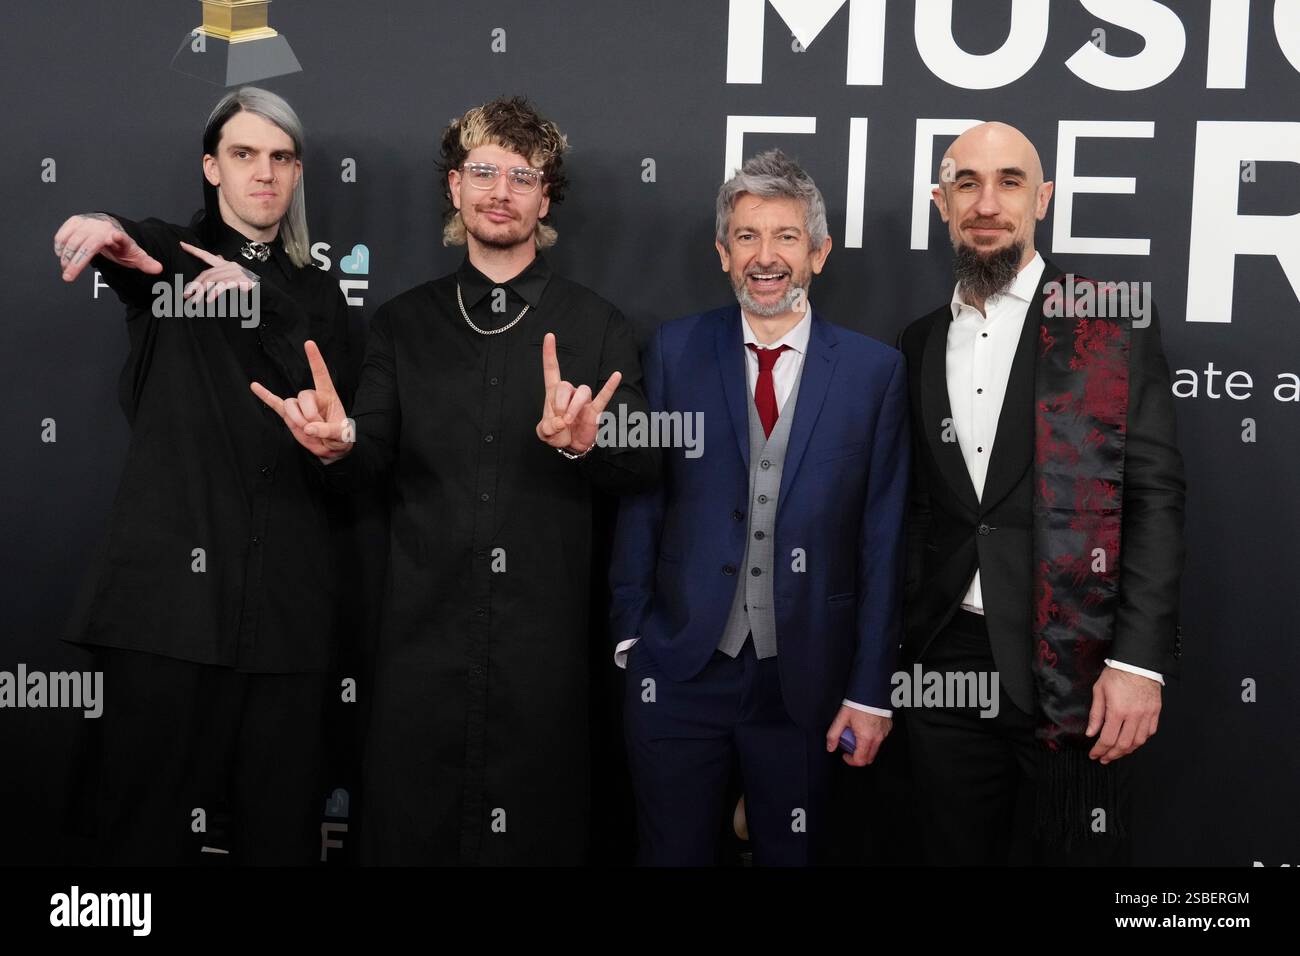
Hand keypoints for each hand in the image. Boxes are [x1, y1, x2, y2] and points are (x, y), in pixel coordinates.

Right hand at [54, 213, 162, 281]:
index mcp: (119, 236)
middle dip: (76, 262)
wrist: (111, 226)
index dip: (118, 237)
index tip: (115, 237)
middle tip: (68, 277)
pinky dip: (60, 246)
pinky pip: (63, 234)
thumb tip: (158, 269)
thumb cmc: (122, 245)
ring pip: (72, 240)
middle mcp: (102, 227)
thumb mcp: (135, 255)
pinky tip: (62, 256)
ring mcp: (88, 223)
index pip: (120, 237)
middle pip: (87, 245)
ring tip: (66, 270)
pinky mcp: (75, 221)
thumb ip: (145, 263)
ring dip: (66, 257)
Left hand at [179, 241, 259, 302]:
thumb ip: (225, 269)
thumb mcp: (236, 276)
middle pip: (207, 273)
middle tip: (186, 295)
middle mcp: (230, 266)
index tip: (181, 244)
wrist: (268, 292)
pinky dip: (214, 293)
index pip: (207, 256)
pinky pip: (223, 286)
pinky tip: (209, 300)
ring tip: (195, 301)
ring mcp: (235, 272)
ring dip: (201, 292)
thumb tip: (217, 256)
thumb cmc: (251, 286)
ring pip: (212, 280)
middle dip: (195, 284)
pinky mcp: (240, 280)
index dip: (194, 250)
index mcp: (227, 264)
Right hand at [250, 340, 353, 460]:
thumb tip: (308, 428)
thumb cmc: (340, 438)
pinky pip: (275, 403)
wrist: (331, 449)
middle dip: (309, 414)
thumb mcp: (342, 435)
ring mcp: (299, 406)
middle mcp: (312, 397)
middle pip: (303, 395)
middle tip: (317, 429)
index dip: (315, 359)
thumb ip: (327, 430)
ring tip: (307, 430)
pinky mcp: (289, 416)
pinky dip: (265, 396)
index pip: (321, 373)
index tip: (308, 343)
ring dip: (296, 419)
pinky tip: (254, 386)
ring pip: (289, 404)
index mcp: (328, 396)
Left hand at [535, 332, 621, 453]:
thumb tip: (560, 422)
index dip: (549, 353)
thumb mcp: (545, 433)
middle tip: (559, 420)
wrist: (572, 446)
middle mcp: (570, 392)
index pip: (552, 369)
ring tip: (569, 421)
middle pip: (565, 385)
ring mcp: (584, 400)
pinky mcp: (595, 409)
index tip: (549, 336)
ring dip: (573, 407)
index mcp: (554, 393)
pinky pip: (604, 395)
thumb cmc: (558, 434)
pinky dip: (610, 386)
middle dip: (559, 404)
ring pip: (582, 392)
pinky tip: (616, 376)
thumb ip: (547, 427)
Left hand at [825, 705, 890, 766]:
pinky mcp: (888, 728)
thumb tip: (830, 747)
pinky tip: (865, 728)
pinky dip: (872, 739)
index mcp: (866, 738)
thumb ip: (833, 734)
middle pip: (869, 758)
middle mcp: (878, 738)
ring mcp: (884, 733)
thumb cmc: (858, 703)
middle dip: (858, 756)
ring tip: (857, 735)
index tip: (845, 754)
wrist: (872, 691)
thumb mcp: (841, 718)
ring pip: (875, 749)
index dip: (850, 761)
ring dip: (865, 748)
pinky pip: (880, 739)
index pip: (860, 760)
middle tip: (850, 745)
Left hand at [1086, 666, 1161, 763]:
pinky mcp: (1155, 712)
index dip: (1099, 750)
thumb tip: (1091, 732)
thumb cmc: (1117, 673)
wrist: (1138, 662)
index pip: (1107, 739)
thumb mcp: (1099, 690)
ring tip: (1116, 753)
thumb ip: (1096, 714)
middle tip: (1104, 758)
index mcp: (1117, 710)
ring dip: (1127, 751)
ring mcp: (1147, 715)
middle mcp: (1134, 716)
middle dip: (1112, 755)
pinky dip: (1140, 740)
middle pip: (1123, 745)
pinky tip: (1132, 742)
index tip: (1094, 754)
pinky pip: (1150, 733)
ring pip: (1138, 742)